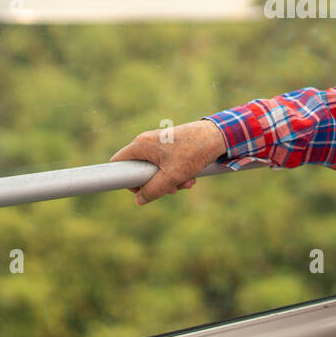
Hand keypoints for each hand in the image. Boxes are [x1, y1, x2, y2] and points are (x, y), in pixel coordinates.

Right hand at [109, 120, 227, 204]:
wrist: (216, 136)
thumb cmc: (192, 152)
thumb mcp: (171, 177)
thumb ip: (153, 190)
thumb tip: (139, 200)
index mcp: (141, 146)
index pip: (118, 162)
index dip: (125, 180)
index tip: (139, 190)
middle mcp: (147, 143)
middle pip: (140, 171)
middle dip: (155, 184)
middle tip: (172, 190)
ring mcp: (159, 144)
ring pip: (156, 170)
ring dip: (170, 182)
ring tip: (187, 182)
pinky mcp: (170, 147)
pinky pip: (167, 165)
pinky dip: (177, 174)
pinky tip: (191, 177)